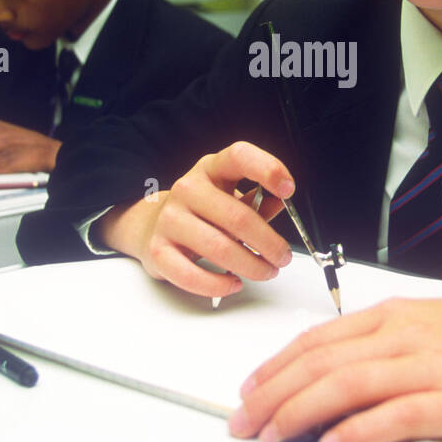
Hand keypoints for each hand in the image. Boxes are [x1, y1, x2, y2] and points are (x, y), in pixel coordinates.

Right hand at [98, 141, 295, 298]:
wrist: (152, 225)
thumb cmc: (202, 212)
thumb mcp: (230, 196)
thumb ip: (257, 202)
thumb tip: (280, 203)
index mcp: (211, 169)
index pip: (239, 156)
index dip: (267, 170)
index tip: (288, 190)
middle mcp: (188, 189)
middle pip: (238, 217)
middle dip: (269, 243)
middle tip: (282, 257)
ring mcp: (169, 219)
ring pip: (219, 249)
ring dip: (251, 266)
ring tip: (266, 271)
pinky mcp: (157, 250)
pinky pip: (191, 275)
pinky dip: (218, 285)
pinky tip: (233, 283)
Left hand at [228, 296, 441, 441]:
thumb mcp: (428, 325)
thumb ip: (380, 346)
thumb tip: (332, 377)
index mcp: (393, 316)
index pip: (317, 340)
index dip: (275, 367)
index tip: (249, 391)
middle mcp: (404, 337)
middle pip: (322, 364)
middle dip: (273, 395)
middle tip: (244, 422)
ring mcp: (430, 368)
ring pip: (348, 387)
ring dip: (301, 413)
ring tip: (273, 435)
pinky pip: (395, 415)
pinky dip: (358, 430)